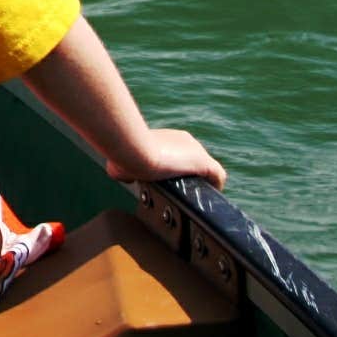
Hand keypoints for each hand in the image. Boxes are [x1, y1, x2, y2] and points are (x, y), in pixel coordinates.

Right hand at [106, 127, 225, 189]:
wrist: (133, 149)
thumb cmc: (123, 154)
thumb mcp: (118, 162)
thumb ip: (123, 168)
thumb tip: (125, 174)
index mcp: (168, 139)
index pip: (178, 155)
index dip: (174, 170)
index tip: (168, 182)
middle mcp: (185, 141)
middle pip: (192, 162)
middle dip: (187, 177)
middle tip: (180, 193)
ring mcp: (196, 151)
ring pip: (205, 170)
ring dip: (199, 183)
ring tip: (194, 198)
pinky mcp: (204, 162)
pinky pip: (217, 176)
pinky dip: (215, 186)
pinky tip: (209, 197)